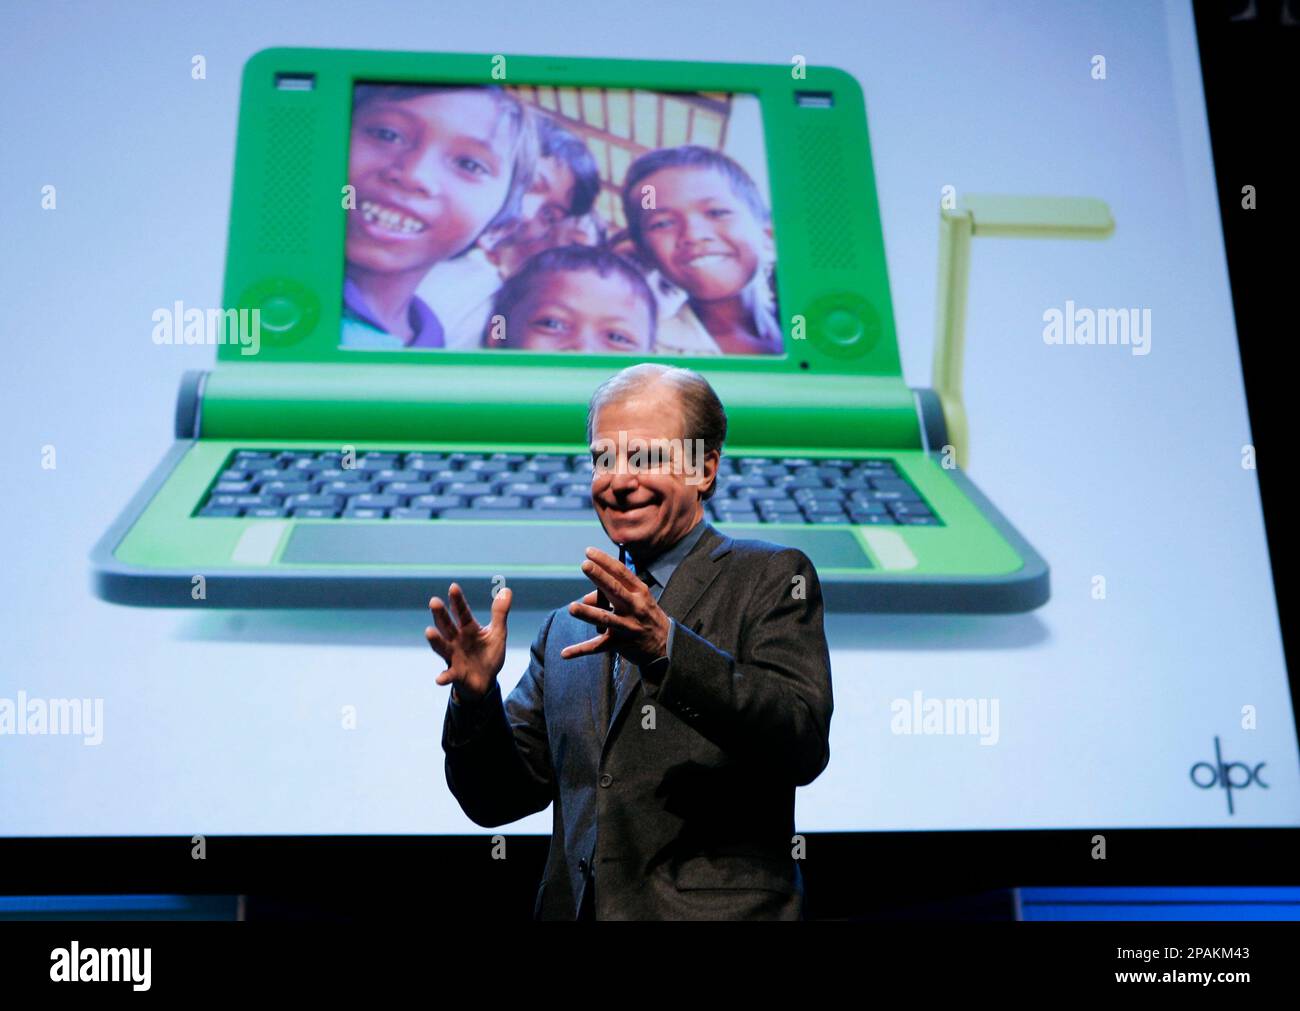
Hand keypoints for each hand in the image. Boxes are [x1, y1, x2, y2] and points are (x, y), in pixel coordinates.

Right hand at [426, 583, 511, 702]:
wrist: (485, 681)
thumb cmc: (488, 654)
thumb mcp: (497, 633)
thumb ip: (499, 613)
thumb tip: (507, 589)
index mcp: (468, 628)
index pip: (462, 612)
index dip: (458, 600)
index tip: (453, 587)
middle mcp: (457, 640)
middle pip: (447, 625)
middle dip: (440, 614)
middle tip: (434, 601)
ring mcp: (454, 656)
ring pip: (442, 646)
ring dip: (435, 640)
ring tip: (428, 631)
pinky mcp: (456, 673)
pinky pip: (448, 675)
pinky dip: (444, 677)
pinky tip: (439, 679)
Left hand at [561, 547, 670, 666]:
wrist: (668, 646)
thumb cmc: (646, 616)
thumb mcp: (637, 601)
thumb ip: (611, 594)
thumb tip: (585, 598)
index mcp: (640, 592)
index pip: (621, 573)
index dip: (605, 561)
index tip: (589, 552)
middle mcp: (635, 607)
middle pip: (615, 590)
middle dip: (599, 577)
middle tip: (584, 565)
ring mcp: (627, 626)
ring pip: (605, 618)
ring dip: (588, 613)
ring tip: (572, 607)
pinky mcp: (620, 643)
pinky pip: (597, 647)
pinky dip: (580, 650)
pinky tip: (564, 653)